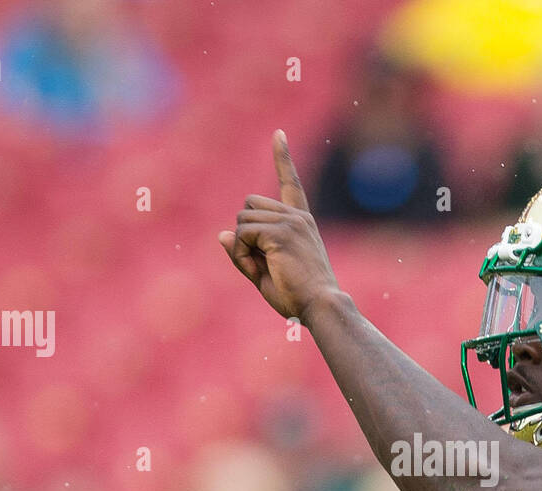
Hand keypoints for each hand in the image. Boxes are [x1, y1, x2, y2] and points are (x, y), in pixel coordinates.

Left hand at [219, 130, 341, 325]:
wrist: (321, 306)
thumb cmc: (299, 297)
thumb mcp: (266, 273)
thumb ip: (244, 253)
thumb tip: (221, 234)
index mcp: (301, 222)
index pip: (290, 183)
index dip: (283, 157)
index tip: (278, 134)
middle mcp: (297, 216)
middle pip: (248, 205)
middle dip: (243, 233)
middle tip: (258, 261)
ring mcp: (289, 221)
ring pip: (241, 220)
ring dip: (241, 246)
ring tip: (263, 268)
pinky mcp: (280, 232)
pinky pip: (241, 235)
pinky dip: (241, 254)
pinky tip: (261, 268)